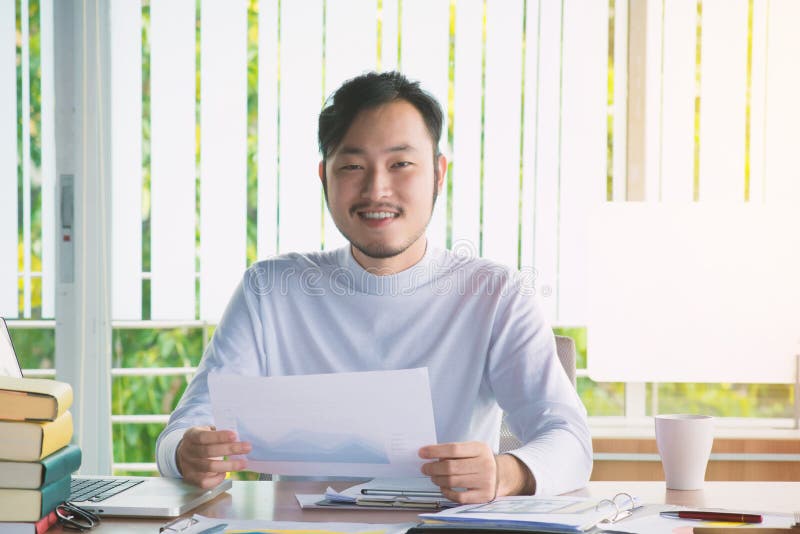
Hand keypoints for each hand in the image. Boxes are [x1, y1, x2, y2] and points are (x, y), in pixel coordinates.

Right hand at [176, 426, 250, 488]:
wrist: (183, 454)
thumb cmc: (201, 441)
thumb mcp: (205, 431)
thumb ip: (217, 432)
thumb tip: (239, 434)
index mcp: (191, 436)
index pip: (204, 436)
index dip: (219, 436)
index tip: (235, 435)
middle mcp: (188, 451)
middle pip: (209, 451)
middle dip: (230, 449)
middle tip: (247, 448)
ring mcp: (188, 466)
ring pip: (209, 467)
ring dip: (229, 465)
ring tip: (243, 463)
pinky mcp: (190, 478)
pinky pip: (204, 482)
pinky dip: (216, 479)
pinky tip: (225, 474)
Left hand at [419, 442, 536, 503]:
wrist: (501, 475)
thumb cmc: (480, 460)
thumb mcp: (472, 449)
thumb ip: (454, 451)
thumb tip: (431, 456)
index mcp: (480, 449)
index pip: (453, 449)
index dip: (435, 451)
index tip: (422, 452)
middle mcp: (484, 464)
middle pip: (451, 467)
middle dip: (433, 468)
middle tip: (425, 468)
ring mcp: (485, 481)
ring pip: (452, 482)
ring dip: (437, 479)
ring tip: (433, 477)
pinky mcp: (483, 496)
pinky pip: (459, 497)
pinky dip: (447, 492)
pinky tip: (443, 487)